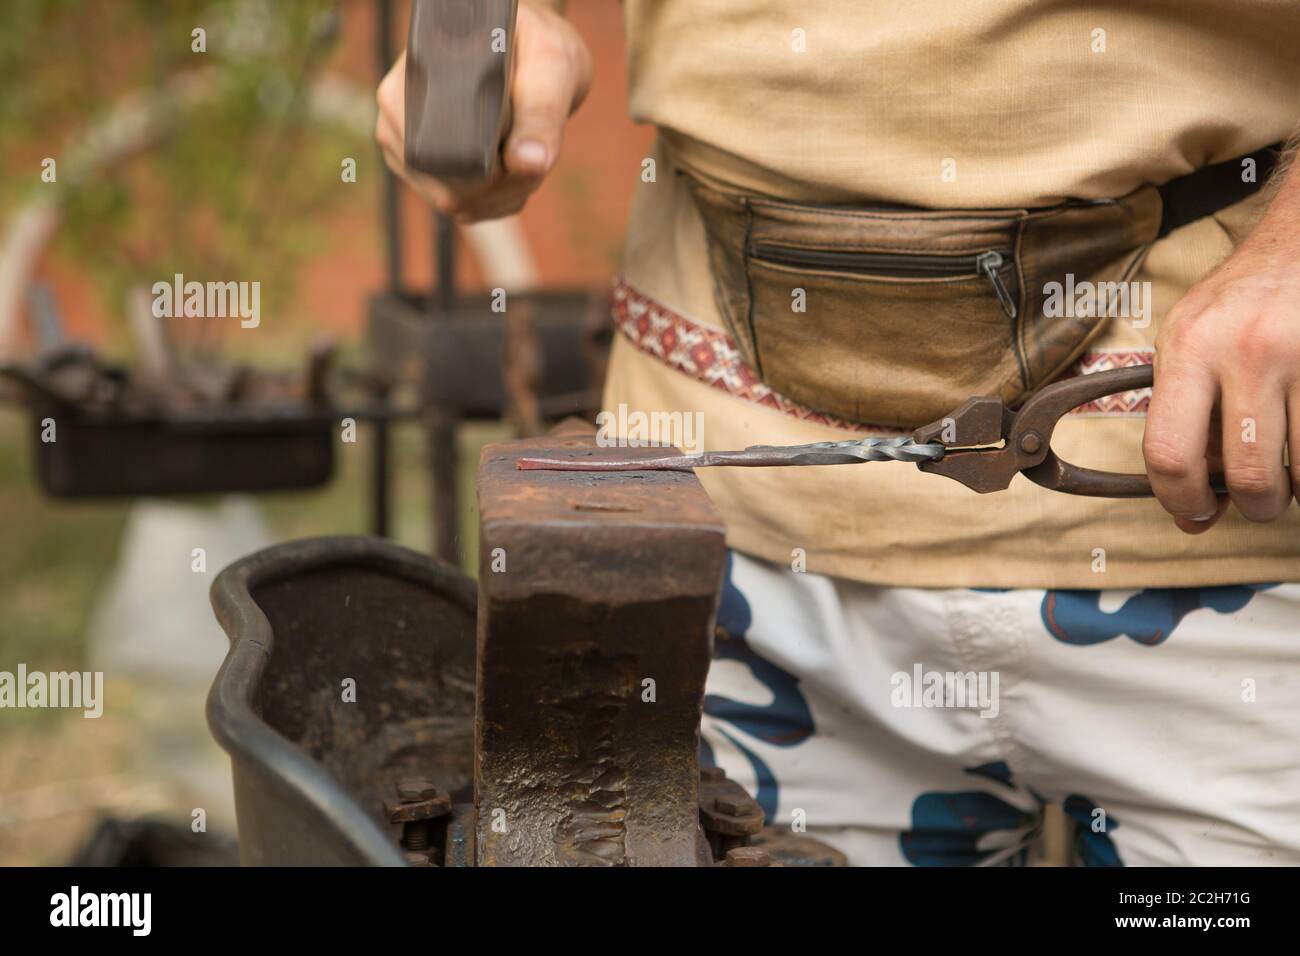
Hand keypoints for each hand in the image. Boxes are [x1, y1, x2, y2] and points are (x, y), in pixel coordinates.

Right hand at [375, 0, 590, 222]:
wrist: (528, 48)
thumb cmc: (539, 47)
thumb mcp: (551, 67)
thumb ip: (542, 115)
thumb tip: (529, 165)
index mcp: (410, 83)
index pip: (441, 161)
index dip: (491, 176)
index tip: (525, 156)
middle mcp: (395, 115)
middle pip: (448, 193)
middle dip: (505, 188)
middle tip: (535, 151)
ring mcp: (405, 146)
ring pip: (457, 206)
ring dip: (506, 194)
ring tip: (526, 151)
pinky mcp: (423, 168)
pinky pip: (464, 208)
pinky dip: (501, 200)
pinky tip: (516, 168)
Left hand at [1144, 159, 1299, 532]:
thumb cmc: (1244, 298)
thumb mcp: (1192, 343)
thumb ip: (1184, 421)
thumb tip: (1193, 514)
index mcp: (1188, 347)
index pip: (1169, 452)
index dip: (1181, 500)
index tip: (1194, 513)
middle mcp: (1245, 348)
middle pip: (1249, 473)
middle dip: (1256, 504)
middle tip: (1261, 498)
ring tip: (1294, 467)